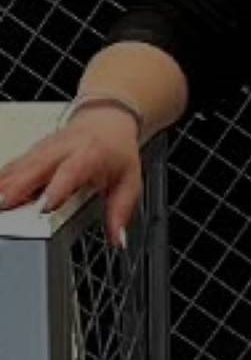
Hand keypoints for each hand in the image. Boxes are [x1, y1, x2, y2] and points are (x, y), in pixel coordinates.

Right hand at [0, 111, 142, 249]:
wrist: (106, 119)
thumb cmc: (116, 151)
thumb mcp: (128, 180)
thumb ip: (120, 212)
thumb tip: (119, 239)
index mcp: (88, 155)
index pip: (70, 171)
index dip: (56, 188)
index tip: (44, 207)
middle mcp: (62, 151)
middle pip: (35, 168)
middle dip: (18, 188)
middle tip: (4, 206)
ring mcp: (43, 150)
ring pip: (19, 167)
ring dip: (4, 184)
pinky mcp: (31, 153)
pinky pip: (12, 166)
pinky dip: (1, 178)